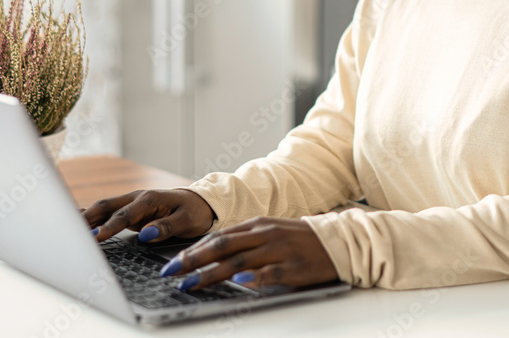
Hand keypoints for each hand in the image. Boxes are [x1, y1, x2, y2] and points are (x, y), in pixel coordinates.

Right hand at [81, 189, 214, 241]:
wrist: (201, 202)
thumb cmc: (194, 212)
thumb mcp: (187, 221)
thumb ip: (166, 227)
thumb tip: (145, 234)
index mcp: (150, 199)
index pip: (124, 215)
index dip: (109, 226)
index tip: (95, 236)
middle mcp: (137, 198)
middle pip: (106, 206)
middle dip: (88, 218)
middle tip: (71, 233)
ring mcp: (131, 203)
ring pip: (103, 207)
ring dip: (85, 216)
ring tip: (64, 227)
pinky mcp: (129, 210)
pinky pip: (107, 212)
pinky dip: (92, 216)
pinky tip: (77, 222)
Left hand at [160, 217, 338, 291]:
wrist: (336, 241)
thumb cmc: (300, 239)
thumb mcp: (270, 232)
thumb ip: (245, 241)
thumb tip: (213, 253)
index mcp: (257, 225)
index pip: (218, 237)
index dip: (193, 250)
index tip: (172, 263)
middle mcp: (264, 235)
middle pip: (222, 246)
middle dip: (193, 261)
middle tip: (172, 273)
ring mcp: (278, 250)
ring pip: (239, 260)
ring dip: (212, 273)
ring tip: (192, 283)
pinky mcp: (293, 267)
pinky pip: (270, 272)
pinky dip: (254, 278)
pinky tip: (240, 282)